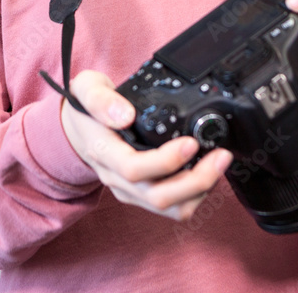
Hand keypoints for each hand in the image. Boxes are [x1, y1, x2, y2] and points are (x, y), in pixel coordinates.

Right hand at [60, 69, 232, 220]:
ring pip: (168, 208)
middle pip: (158, 196)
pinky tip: (206, 173)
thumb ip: (100, 98)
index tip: (191, 141)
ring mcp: (129, 191)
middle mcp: (115, 178)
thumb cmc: (85, 107)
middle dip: (197, 180)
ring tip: (219, 164)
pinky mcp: (141, 195)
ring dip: (200, 191)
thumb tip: (125, 114)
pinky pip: (171, 208)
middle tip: (220, 155)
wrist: (77, 128)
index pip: (134, 169)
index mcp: (103, 152)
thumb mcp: (85, 89)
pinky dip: (194, 196)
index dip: (166, 161)